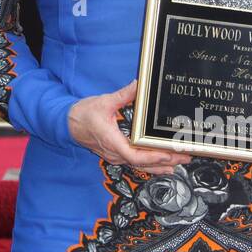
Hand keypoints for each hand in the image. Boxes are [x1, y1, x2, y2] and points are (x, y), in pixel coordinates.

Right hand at [68, 81, 191, 174]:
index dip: (152, 157)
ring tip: (178, 165)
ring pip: (139, 166)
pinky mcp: (116, 155)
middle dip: (164, 162)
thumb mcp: (103, 101)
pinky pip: (135, 164)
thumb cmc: (83, 114)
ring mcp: (115, 156)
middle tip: (183, 158)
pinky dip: (150, 165)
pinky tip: (162, 167)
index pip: (134, 155)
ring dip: (159, 166)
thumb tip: (138, 84)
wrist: (68, 123)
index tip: (168, 155)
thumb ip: (123, 95)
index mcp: (111, 140)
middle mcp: (114, 153)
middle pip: (142, 163)